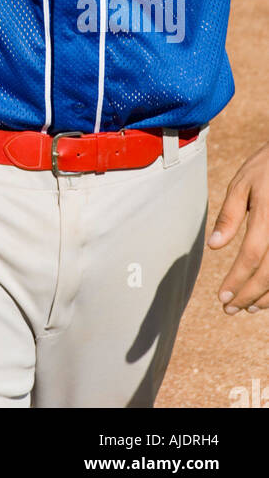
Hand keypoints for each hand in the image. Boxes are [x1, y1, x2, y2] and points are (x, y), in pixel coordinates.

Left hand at [209, 141, 268, 311]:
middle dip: (249, 295)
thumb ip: (229, 215)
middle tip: (230, 309)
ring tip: (248, 307)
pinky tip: (267, 294)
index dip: (237, 280)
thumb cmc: (265, 167)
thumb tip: (214, 247)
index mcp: (266, 215)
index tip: (222, 297)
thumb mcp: (242, 183)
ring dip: (267, 296)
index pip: (251, 256)